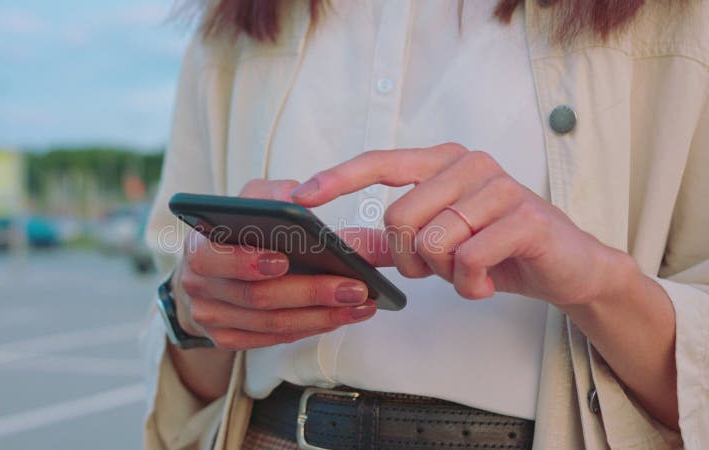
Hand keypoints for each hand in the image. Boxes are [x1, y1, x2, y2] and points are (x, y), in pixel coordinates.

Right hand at [172, 179, 376, 350]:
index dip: (247, 261)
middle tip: (352, 287)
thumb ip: (268, 195)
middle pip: (256, 296)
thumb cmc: (237, 233)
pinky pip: (274, 338)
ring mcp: (211, 318)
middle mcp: (198, 287)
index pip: (214, 258)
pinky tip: (339, 316)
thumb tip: (294, 198)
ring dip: (320, 315)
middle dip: (309, 292)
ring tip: (359, 304)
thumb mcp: (247, 203)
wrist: (210, 274)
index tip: (284, 259)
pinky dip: (310, 328)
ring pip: (271, 323)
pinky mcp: (228, 340)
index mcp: (197, 248)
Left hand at [290, 144, 636, 306]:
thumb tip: (338, 244)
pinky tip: (485, 282)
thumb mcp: (436, 245)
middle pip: (398, 217)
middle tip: (436, 269)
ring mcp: (498, 186)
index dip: (337, 179)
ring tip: (468, 273)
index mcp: (441, 162)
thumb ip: (388, 242)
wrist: (566, 267)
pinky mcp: (523, 216)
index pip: (379, 163)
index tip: (300, 197)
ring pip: (432, 241)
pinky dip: (470, 284)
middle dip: (409, 259)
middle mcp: (467, 164)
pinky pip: (468, 259)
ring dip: (444, 274)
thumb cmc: (496, 248)